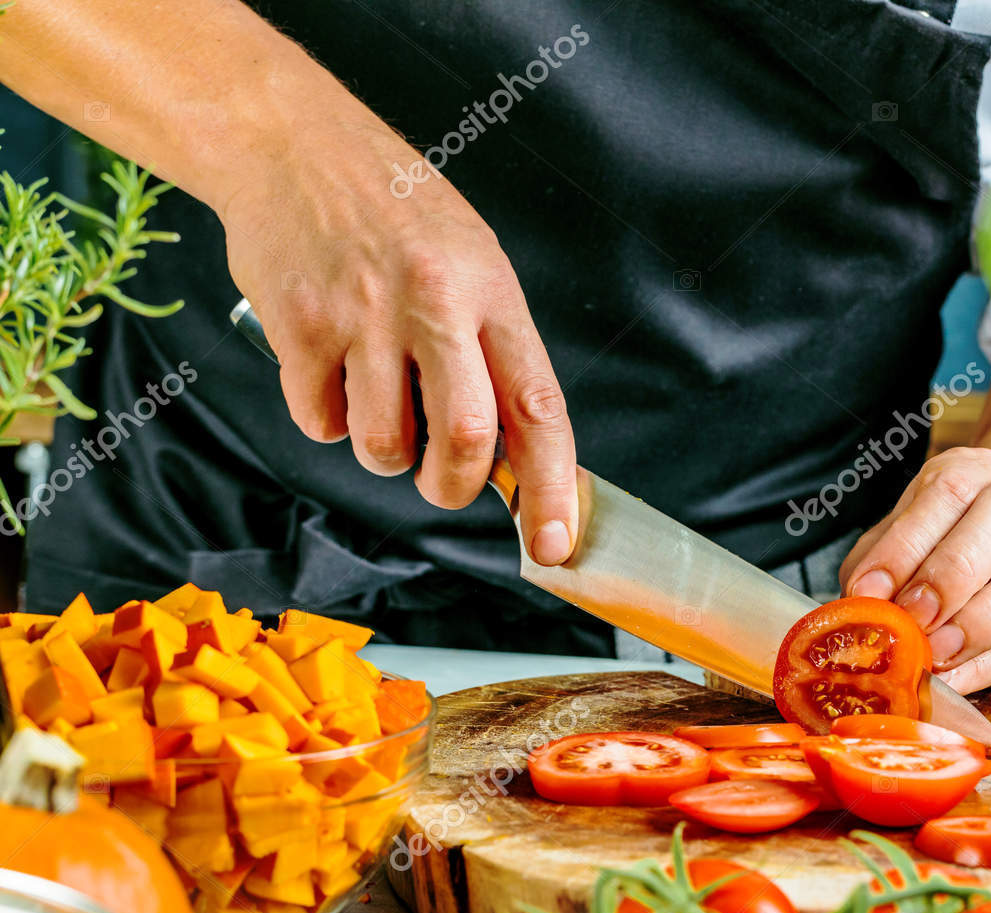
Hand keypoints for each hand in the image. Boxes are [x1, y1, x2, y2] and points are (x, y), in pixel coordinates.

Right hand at [219, 119, 576, 564]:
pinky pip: (320, 423)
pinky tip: (331, 372)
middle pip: (464, 442)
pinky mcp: (298, 326)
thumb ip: (495, 353)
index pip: (539, 409)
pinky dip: (327, 420)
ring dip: (382, 455)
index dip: (554, 490)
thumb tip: (514, 457)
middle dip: (451, 488)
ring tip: (376, 403)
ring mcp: (364, 315)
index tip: (555, 544)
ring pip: (383, 447)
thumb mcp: (474, 263)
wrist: (291, 145)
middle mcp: (436, 305)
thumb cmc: (395, 212)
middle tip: (440, 482)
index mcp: (493, 295)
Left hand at [839, 448, 990, 693]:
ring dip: (981, 624)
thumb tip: (861, 608)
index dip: (904, 547)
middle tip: (912, 619)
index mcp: (976, 474)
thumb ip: (875, 565)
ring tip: (935, 655)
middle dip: (952, 576)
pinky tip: (954, 682)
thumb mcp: (898, 538)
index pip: (946, 494)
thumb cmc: (938, 542)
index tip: (868, 592)